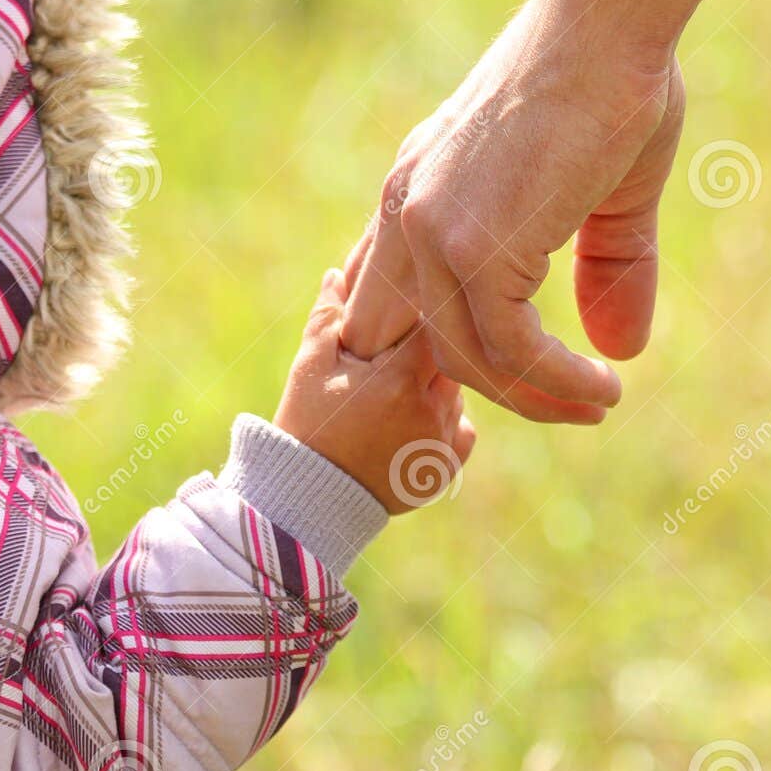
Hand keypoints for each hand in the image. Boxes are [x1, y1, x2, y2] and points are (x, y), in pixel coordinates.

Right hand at [275, 268, 475, 513]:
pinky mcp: (444, 468)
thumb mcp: (310, 366)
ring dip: (437, 385)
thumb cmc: (306, 425)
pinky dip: (447, 422)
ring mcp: (441, 442)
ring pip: (457, 393)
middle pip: (452, 360)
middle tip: (401, 355)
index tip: (405, 319)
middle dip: (429, 352)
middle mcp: (429, 411)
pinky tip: (413, 420)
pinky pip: (463, 431)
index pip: (433, 328)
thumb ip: (329, 316)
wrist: (309, 497)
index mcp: (399, 380)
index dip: (420, 318)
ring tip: (400, 389)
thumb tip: (338, 273)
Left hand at [340, 0, 686, 424]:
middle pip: (437, 344)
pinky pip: (511, 350)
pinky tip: (601, 386)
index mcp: (419, 192)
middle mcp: (408, 212)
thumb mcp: (600, 197)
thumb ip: (601, 272)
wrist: (611, 25)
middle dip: (505, 390)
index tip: (514, 383)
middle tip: (573, 406)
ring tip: (597, 402)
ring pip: (471, 358)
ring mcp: (431, 229)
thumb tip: (622, 352)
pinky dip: (558, 381)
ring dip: (539, 396)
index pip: (404, 302)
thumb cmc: (611, 85)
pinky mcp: (472, 246)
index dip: (452, 355)